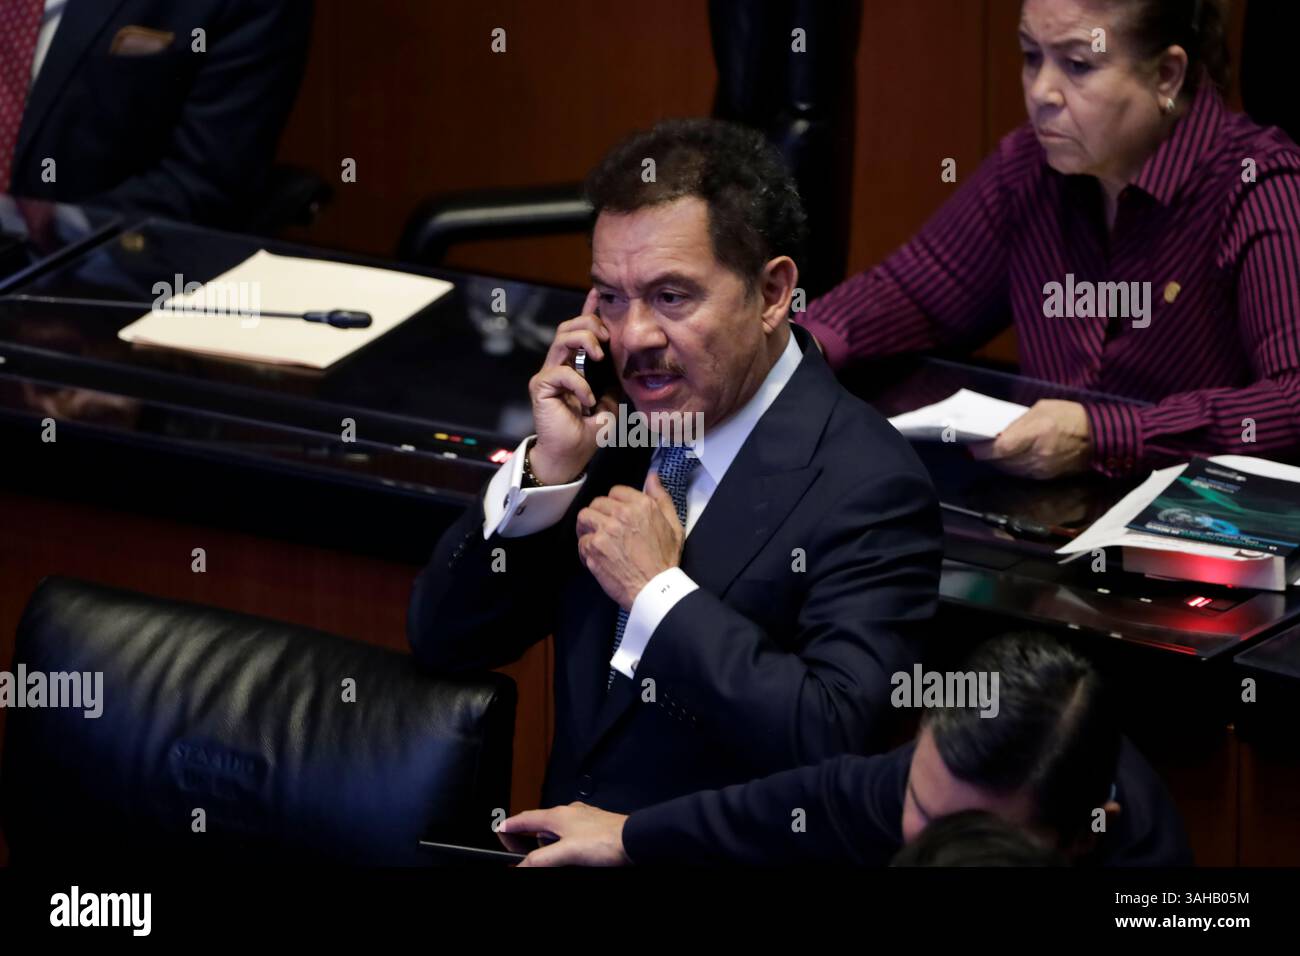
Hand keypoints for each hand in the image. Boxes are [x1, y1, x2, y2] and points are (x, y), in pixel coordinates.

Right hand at [498, 802, 631, 866]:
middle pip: (542, 823)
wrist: (634, 840)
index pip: (527, 819)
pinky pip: (572, 834)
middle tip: (520, 848)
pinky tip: (571, 853)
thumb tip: (521, 866)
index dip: (512, 825)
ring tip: (547, 856)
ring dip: (549, 841)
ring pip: (558, 829)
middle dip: (530, 836)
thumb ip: (541, 859)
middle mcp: (570, 814)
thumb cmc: (605, 841)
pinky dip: (565, 843)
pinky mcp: (595, 828)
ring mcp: (584, 820)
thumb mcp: (566, 852)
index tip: (501, 828)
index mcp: (558, 816)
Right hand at [528, 288, 619, 483]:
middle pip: (569, 325)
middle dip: (589, 322)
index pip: (581, 329)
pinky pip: (560, 372)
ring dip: (584, 340)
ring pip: (562, 339)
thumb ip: (615, 375)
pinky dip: (579, 384)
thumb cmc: (590, 428)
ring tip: (598, 355)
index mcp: (576, 362)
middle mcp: (560, 363)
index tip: (599, 292)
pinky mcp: (541, 387)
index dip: (588, 309)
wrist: (573, 454)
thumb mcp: (612, 396)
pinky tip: (588, 400)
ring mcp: (549, 373)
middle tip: (607, 337)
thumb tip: (630, 355)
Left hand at [576, 473, 684, 608]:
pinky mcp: (594, 549)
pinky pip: (582, 541)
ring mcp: (606, 531)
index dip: (615, 503)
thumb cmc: (665, 560)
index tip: (617, 515)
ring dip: (588, 528)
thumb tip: (653, 477)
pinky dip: (586, 550)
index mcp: (642, 506)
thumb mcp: (673, 524)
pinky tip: (597, 557)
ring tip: (596, 539)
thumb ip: (661, 498)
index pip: (616, 491)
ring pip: (584, 518)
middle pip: (597, 503)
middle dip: (600, 515)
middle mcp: (622, 515)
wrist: (655, 588)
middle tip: (605, 529)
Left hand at [969, 399, 1090, 478]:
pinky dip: (1012, 466)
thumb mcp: (1042, 409)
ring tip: (992, 452)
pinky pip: (1021, 473)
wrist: (1100, 437)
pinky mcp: (1046, 476)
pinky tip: (1009, 458)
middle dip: (987, 456)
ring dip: (998, 462)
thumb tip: (999, 433)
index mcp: (1037, 434)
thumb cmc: (1071, 416)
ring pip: (1010, 470)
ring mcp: (1042, 468)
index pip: (1001, 449)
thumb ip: (1018, 423)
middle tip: (978, 447)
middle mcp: (1038, 455)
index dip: (982, 450)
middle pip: (1002, 462)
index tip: (971, 447)